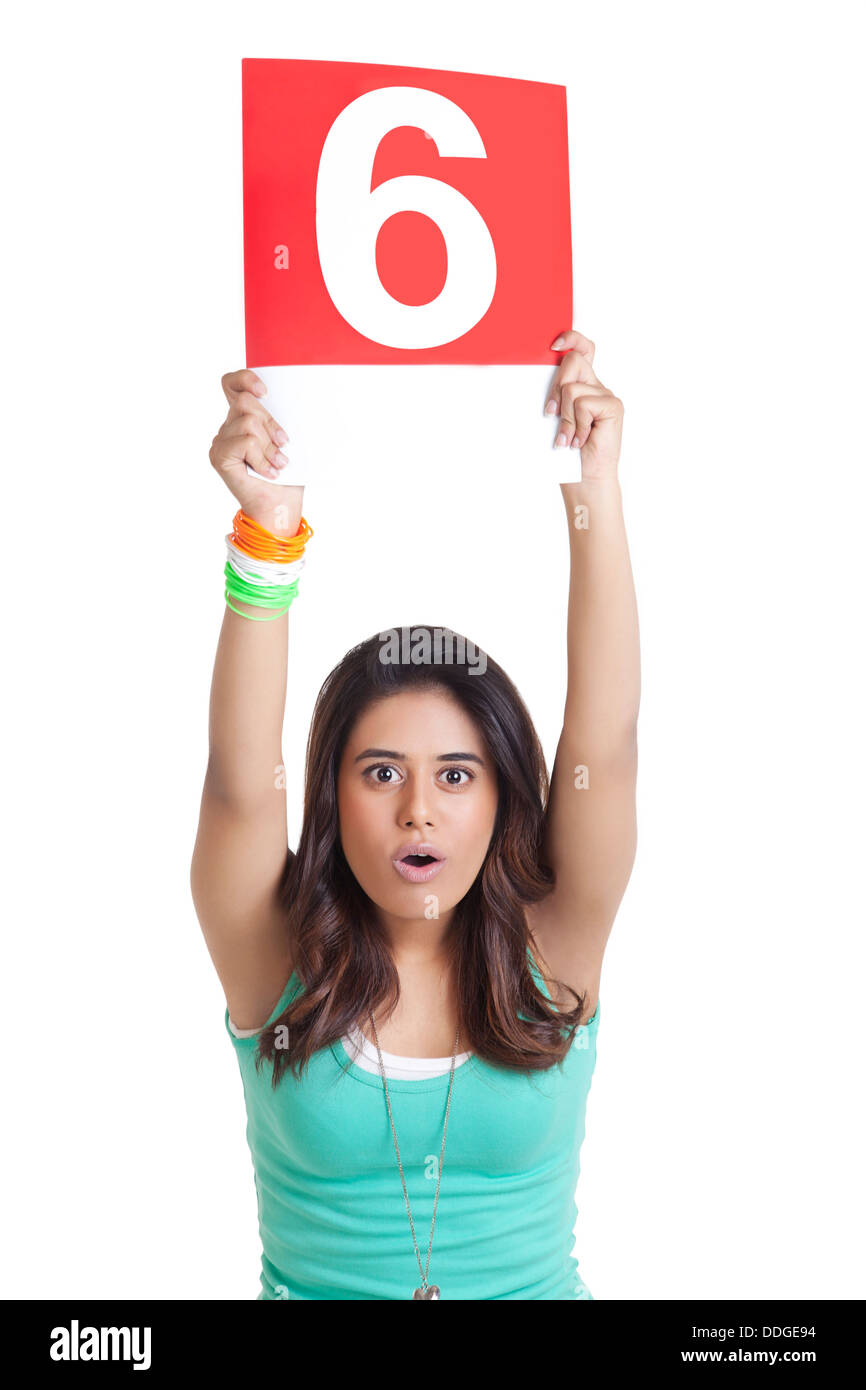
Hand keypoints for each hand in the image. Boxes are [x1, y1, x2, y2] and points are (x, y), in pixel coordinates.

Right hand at [209, 370, 303, 533]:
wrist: (280, 507)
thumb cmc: (288, 475)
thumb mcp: (288, 439)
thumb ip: (281, 417)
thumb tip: (298, 398)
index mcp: (243, 418)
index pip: (232, 384)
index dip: (245, 379)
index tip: (266, 393)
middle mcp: (228, 427)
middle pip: (245, 403)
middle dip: (271, 423)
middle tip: (284, 445)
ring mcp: (221, 441)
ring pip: (248, 423)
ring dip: (269, 446)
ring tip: (278, 464)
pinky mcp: (219, 457)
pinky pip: (246, 442)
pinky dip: (262, 457)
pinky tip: (269, 472)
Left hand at [545, 330, 623, 480]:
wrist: (585, 480)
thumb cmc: (567, 454)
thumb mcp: (555, 419)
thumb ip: (554, 396)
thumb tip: (532, 376)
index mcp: (583, 386)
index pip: (583, 349)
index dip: (572, 339)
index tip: (554, 345)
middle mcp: (596, 386)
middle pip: (574, 361)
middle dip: (556, 386)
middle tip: (551, 414)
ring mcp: (606, 396)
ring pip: (572, 388)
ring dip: (564, 417)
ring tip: (569, 438)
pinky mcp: (613, 406)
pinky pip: (582, 403)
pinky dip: (576, 425)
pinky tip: (581, 440)